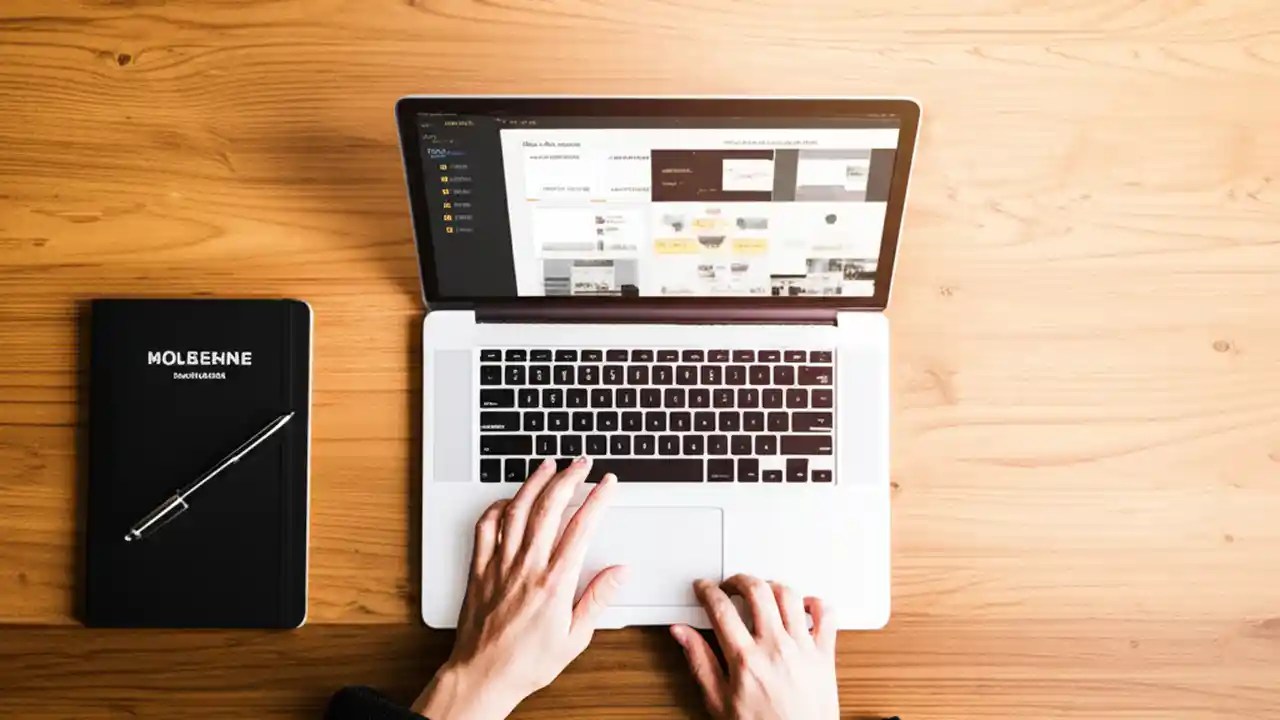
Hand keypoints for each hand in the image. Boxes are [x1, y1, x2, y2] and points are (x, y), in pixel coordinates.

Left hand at [412, 457, 627, 719]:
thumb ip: (598, 599)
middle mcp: (527, 567)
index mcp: (555, 582)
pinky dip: (497, 508)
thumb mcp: (575, 637)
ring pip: (517, 511)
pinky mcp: (478, 570)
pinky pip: (485, 528)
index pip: (582, 527)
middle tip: (581, 463)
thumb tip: (619, 572)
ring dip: (534, 483)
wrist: (482, 676)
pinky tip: (508, 500)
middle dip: (568, 479)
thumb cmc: (527, 663)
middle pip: (549, 509)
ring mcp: (500, 565)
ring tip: (548, 466)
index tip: (608, 483)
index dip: (598, 499)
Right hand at [671, 575, 838, 719]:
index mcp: (746, 660)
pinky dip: (814, 602)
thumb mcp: (719, 702)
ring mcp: (803, 649)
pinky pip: (826, 614)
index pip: (720, 608)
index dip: (707, 591)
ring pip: (789, 595)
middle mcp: (776, 648)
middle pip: (756, 590)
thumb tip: (683, 634)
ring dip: (771, 585)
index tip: (703, 589)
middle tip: (730, 586)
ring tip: (761, 593)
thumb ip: (700, 662)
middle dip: (738, 579)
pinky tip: (801, 607)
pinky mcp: (825, 655)